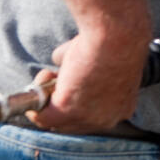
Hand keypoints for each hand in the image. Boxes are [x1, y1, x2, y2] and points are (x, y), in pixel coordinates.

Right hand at [27, 29, 148, 133]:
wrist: (116, 36)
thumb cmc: (116, 40)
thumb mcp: (104, 60)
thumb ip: (83, 68)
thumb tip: (59, 59)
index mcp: (121, 109)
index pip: (91, 118)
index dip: (75, 101)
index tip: (68, 83)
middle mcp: (106, 120)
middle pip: (71, 123)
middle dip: (58, 100)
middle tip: (56, 76)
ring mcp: (86, 119)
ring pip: (53, 119)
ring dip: (47, 94)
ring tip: (52, 72)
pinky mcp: (66, 112)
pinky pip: (40, 114)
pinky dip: (38, 94)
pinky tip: (46, 74)